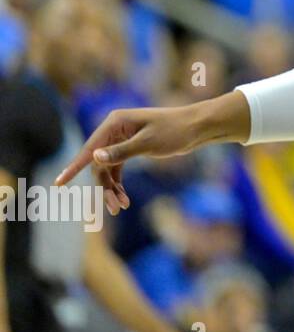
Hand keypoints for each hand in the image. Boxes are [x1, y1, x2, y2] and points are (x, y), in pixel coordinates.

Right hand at [54, 93, 247, 213]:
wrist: (198, 127)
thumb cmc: (175, 131)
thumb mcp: (148, 143)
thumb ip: (121, 152)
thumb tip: (95, 157)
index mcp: (115, 123)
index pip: (90, 149)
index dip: (74, 168)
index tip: (58, 184)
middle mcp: (114, 130)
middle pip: (99, 164)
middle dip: (104, 187)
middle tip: (114, 208)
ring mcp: (122, 139)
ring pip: (108, 169)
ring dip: (112, 188)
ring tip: (121, 206)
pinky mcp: (131, 148)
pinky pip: (118, 169)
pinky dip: (119, 183)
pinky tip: (123, 199)